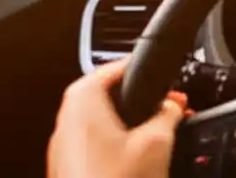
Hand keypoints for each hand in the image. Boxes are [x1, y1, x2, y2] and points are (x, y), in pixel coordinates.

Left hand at [47, 58, 187, 177]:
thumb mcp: (157, 142)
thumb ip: (168, 114)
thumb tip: (173, 106)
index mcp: (82, 104)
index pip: (110, 67)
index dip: (138, 67)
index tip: (158, 72)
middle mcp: (66, 122)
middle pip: (102, 94)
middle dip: (135, 96)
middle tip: (163, 103)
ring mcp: (63, 149)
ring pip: (97, 121)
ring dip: (126, 120)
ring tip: (156, 130)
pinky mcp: (68, 171)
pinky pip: (93, 145)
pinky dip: (115, 142)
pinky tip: (138, 157)